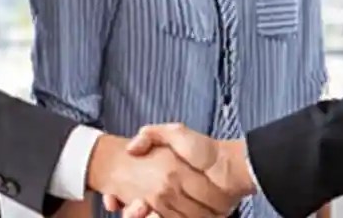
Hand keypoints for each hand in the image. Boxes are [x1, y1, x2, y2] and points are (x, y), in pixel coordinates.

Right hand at [85, 133, 237, 217]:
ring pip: (155, 215)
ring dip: (141, 215)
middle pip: (138, 209)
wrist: (229, 166)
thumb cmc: (203, 149)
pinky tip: (154, 214)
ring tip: (141, 210)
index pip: (130, 190)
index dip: (117, 197)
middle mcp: (164, 195)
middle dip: (131, 211)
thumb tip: (130, 148)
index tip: (113, 201)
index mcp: (158, 177)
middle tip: (131, 208)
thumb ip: (152, 134)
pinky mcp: (190, 216)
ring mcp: (177, 208)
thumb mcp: (175, 133)